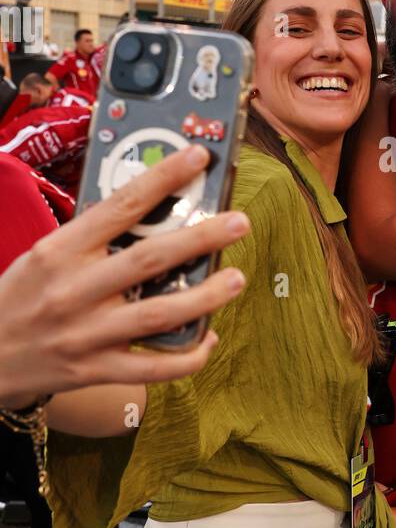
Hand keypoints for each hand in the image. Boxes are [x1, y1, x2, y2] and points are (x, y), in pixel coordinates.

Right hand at [0, 145, 248, 407]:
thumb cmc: (23, 296)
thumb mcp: (45, 255)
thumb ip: (91, 237)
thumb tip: (155, 209)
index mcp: (60, 250)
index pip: (120, 206)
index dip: (163, 178)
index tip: (199, 157)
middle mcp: (73, 289)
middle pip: (148, 259)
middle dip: (201, 238)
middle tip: (239, 222)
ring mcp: (85, 333)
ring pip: (157, 315)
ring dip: (204, 297)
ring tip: (237, 279)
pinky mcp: (93, 369)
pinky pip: (151, 367)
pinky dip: (187, 356)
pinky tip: (209, 338)